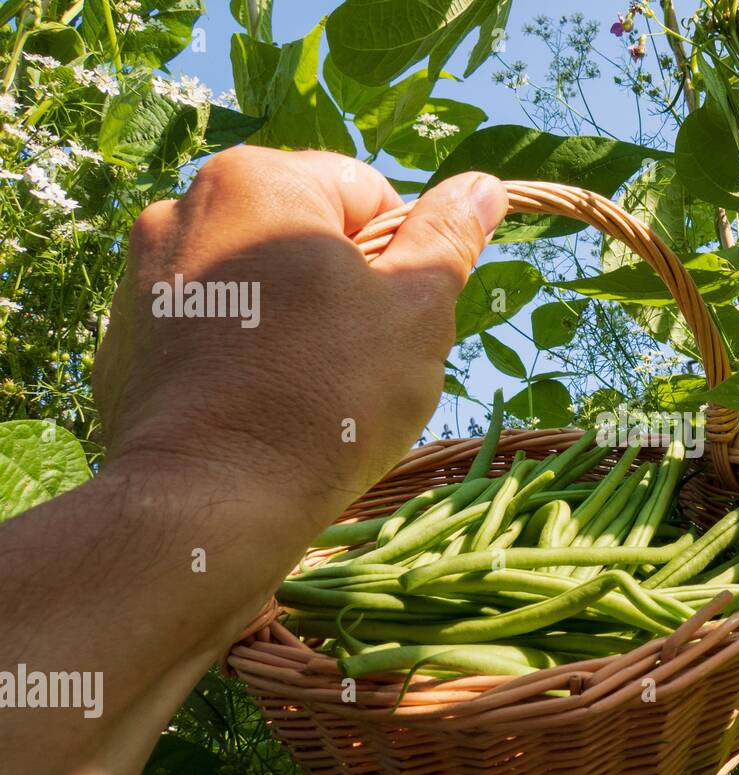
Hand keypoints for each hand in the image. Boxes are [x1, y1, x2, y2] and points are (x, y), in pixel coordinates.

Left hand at [94, 146, 506, 535]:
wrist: (211, 500)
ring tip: (307, 389)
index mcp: (260, 180)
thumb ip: (448, 238)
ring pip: (256, 281)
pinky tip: (257, 405)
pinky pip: (208, 326)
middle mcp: (185, 204)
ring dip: (291, 319)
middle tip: (359, 361)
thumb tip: (482, 187)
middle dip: (341, 288)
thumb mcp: (417, 313)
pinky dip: (239, 352)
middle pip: (304, 234)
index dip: (401, 259)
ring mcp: (143, 273)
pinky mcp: (126, 336)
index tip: (395, 322)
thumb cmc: (330, 399)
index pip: (367, 192)